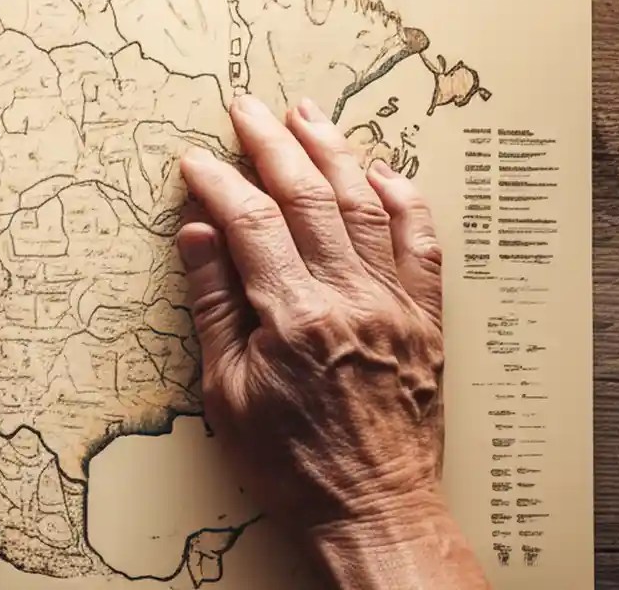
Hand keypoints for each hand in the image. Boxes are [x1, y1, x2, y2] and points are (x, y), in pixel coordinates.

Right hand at [178, 96, 486, 587]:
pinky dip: (403, 199)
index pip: (248, 222)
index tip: (193, 158)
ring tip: (307, 113)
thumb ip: (214, 306)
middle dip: (271, 143)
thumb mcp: (228, 394)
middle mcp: (350, 297)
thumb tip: (197, 235)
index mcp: (293, 317)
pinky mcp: (424, 317)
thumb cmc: (292, 465)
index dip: (217, 181)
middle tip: (245, 107)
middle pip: (307, 197)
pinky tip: (383, 171)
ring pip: (364, 204)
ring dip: (333, 151)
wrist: (374, 510)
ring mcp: (394, 302)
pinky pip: (422, 241)